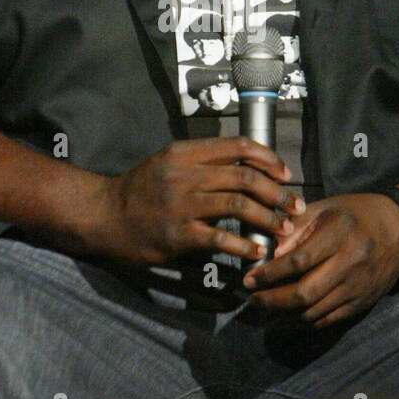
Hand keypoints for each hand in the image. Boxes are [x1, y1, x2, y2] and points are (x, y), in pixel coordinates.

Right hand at [86, 136, 305, 267]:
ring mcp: (181, 204)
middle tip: (296, 207)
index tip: (286, 174)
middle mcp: (185, 174)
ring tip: (284, 230)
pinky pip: (221, 239)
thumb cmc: (140, 190)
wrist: (102, 216)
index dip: (269, 159)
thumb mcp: (168, 163)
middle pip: (245, 176)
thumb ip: (202, 162)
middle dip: (278, 193)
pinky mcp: (178, 234)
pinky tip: (257, 252)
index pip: (238, 146)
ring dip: (269, 218)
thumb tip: (247, 167)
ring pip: (239, 205)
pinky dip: (244, 246)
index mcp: (185, 152)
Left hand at [241, 192, 398, 325]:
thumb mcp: (325, 208)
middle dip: (272, 300)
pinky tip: (290, 314)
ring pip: (314, 311)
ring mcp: (358, 286)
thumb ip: (295, 228)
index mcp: (339, 234)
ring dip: (285, 314)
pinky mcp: (363, 302)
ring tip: (266, 307)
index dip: (270, 274)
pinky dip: (305, 320)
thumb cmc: (355, 214)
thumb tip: (268, 253)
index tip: (249, 278)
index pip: (298, 261)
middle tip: (252, 299)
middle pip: (305, 293)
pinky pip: (328, 319)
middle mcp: (351, 262)